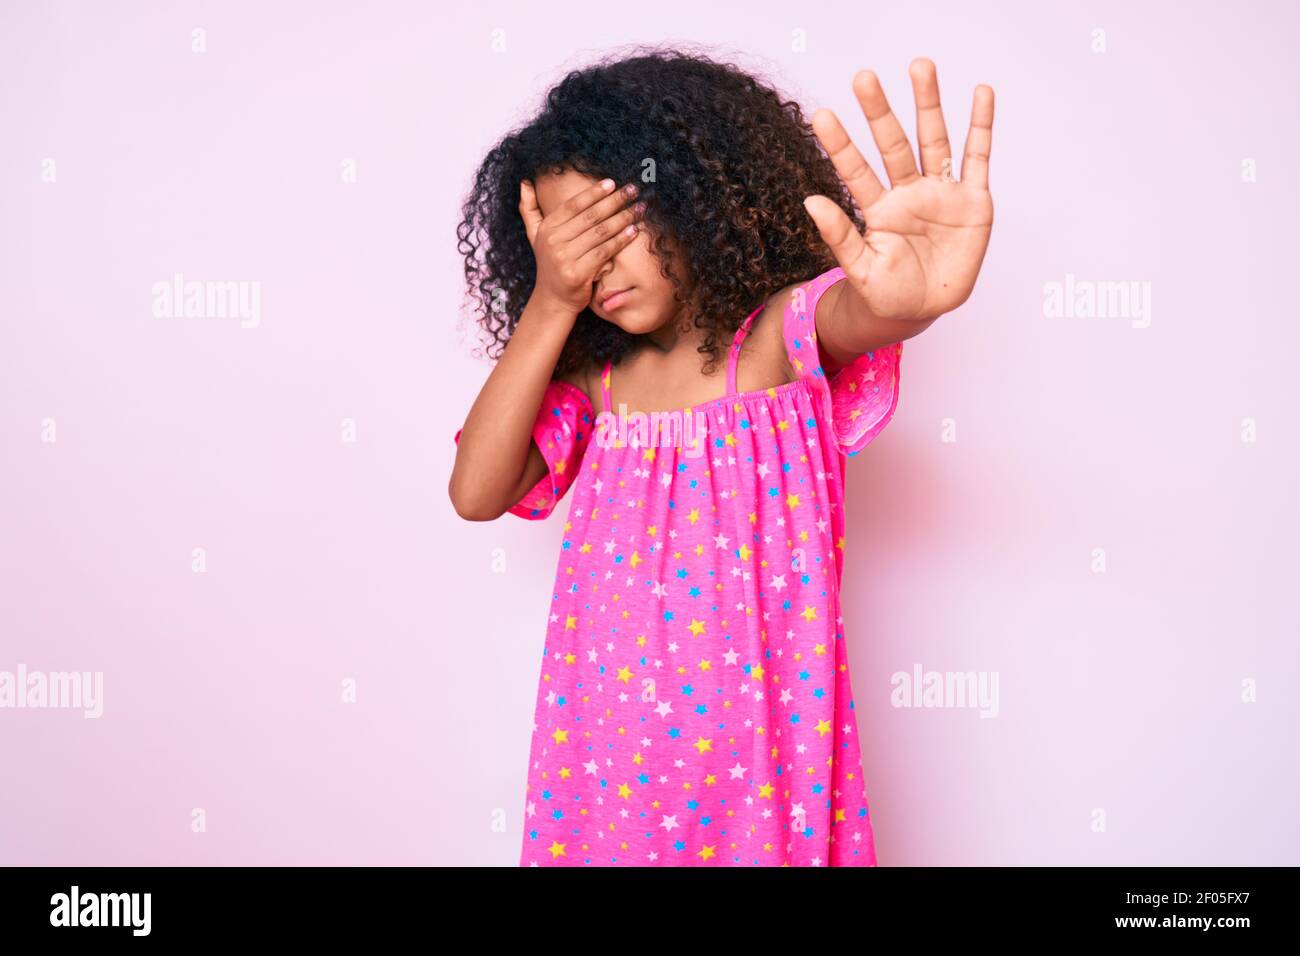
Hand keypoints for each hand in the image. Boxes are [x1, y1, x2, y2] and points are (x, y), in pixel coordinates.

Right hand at [519, 177, 644, 314]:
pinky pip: (604, 252)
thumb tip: (524, 182)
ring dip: (623, 218)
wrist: (553, 299)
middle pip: (590, 216)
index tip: (612, 182)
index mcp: (547, 228)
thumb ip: (529, 210)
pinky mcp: (578, 273)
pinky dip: (621, 240)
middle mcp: (553, 241)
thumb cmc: (550, 264)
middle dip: (614, 201)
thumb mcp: (535, 236)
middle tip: (633, 190)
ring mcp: (565, 258)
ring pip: (600, 233)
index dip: (593, 192)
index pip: (573, 204)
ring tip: (639, 208)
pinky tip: (634, 231)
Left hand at [803, 58, 994, 322]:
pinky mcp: (973, 201)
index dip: (840, 145)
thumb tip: (810, 201)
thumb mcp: (860, 270)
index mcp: (878, 209)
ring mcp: (940, 193)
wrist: (922, 310)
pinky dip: (981, 126)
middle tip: (863, 77)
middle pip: (893, 145)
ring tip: (920, 66)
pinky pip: (978, 158)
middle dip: (879, 113)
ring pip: (934, 140)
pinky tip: (981, 93)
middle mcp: (907, 193)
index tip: (820, 115)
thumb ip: (840, 236)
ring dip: (928, 104)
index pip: (855, 171)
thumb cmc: (886, 292)